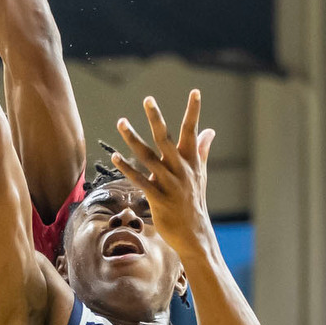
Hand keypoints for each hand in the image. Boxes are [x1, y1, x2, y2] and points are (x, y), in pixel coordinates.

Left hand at [111, 90, 216, 254]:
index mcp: (191, 161)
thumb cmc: (195, 201)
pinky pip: (140, 181)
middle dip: (157, 118)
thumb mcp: (201, 174)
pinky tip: (115, 157)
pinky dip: (127, 169)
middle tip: (148, 99)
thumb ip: (203, 150)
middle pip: (166, 139)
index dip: (194, 111)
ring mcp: (169, 184)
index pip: (192, 131)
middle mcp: (180, 169)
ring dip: (133, 139)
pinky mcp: (158, 199)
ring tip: (121, 122)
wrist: (194, 233)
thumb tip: (210, 130)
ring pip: (148, 157)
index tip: (195, 91)